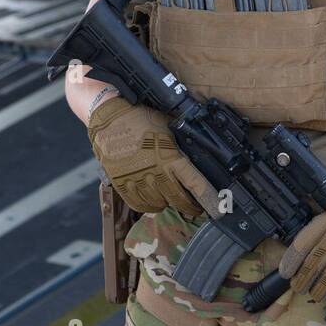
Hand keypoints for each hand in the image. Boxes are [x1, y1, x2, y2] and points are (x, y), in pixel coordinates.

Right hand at [86, 98, 215, 217]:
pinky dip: (149, 206)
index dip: (208, 198)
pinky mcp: (122, 183)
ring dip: (168, 204)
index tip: (216, 207)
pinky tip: (154, 201)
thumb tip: (201, 153)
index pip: (195, 183)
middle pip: (178, 200)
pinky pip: (139, 204)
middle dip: (190, 207)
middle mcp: (155, 171)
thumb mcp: (168, 126)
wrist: (109, 117)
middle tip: (196, 208)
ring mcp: (137, 180)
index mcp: (170, 156)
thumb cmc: (141, 118)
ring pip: (159, 204)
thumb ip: (182, 143)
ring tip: (172, 199)